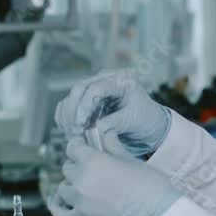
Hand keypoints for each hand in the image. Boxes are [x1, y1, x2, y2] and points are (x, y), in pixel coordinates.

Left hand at [47, 135, 183, 215]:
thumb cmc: (150, 186)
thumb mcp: (133, 160)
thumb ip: (114, 146)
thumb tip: (106, 134)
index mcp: (94, 161)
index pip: (73, 148)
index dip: (78, 146)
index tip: (82, 147)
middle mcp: (82, 180)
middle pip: (68, 168)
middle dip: (78, 166)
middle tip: (90, 169)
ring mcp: (79, 201)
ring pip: (63, 188)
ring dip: (71, 185)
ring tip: (83, 186)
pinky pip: (58, 211)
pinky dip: (57, 204)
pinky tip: (60, 200)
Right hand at [54, 69, 171, 157]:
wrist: (150, 124)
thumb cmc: (146, 119)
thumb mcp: (134, 120)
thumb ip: (115, 123)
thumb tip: (96, 129)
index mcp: (121, 79)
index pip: (96, 87)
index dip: (85, 105)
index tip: (80, 124)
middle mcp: (105, 79)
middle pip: (79, 89)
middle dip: (73, 112)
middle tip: (74, 131)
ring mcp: (95, 88)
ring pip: (71, 98)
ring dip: (68, 117)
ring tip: (73, 135)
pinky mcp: (87, 100)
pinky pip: (69, 106)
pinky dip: (66, 119)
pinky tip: (69, 132)